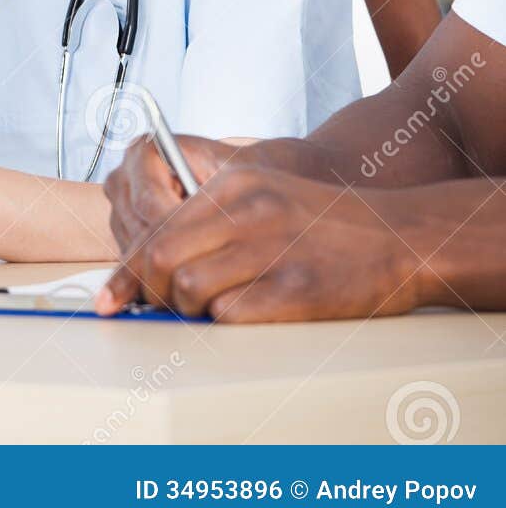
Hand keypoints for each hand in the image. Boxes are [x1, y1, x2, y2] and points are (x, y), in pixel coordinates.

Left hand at [96, 166, 429, 321]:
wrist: (397, 236)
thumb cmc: (322, 222)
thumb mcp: (260, 194)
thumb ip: (206, 218)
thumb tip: (149, 263)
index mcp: (232, 184)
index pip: (155, 228)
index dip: (127, 272)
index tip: (110, 301)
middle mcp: (248, 211)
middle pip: (162, 259)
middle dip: (152, 294)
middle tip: (164, 309)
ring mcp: (273, 249)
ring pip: (189, 289)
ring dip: (191, 311)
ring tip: (216, 307)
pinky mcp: (297, 288)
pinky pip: (232, 316)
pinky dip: (228, 323)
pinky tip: (249, 313)